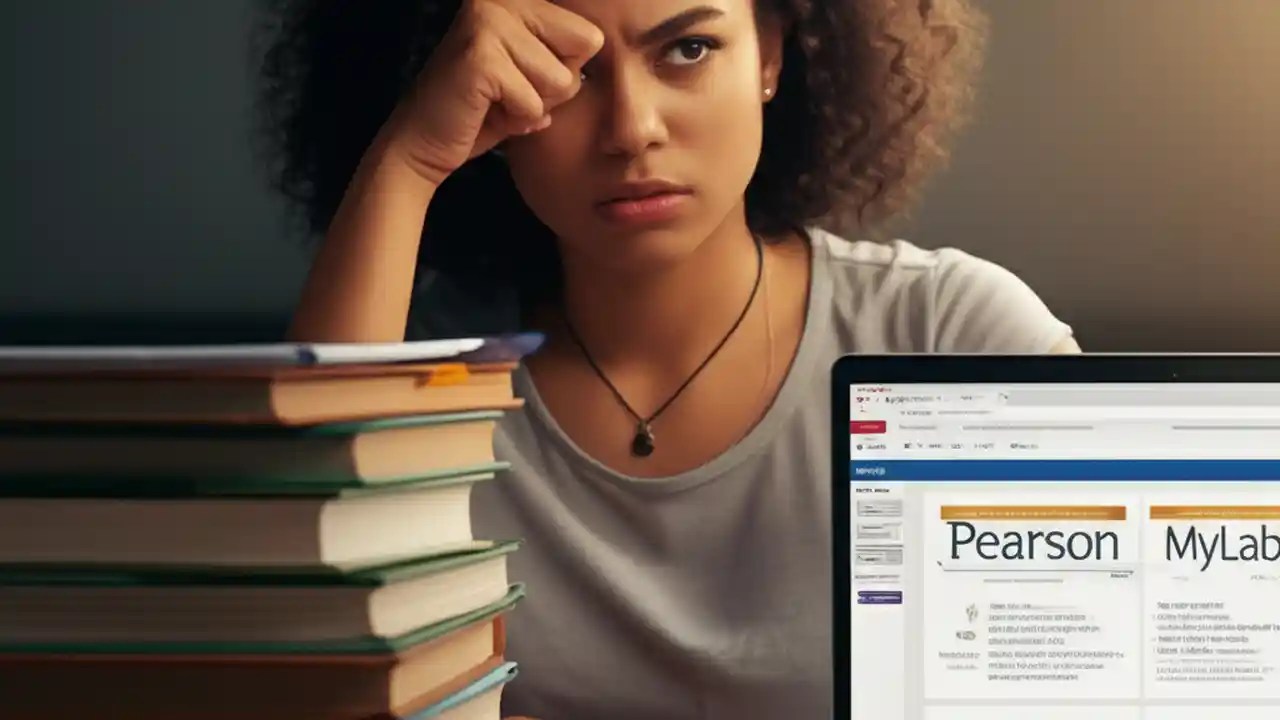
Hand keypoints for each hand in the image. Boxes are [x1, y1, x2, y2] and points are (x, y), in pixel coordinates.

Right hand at [385, 0, 603, 185]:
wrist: (424, 145)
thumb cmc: (483, 113)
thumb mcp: (532, 79)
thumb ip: (562, 60)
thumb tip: (603, 47)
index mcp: (517, 2)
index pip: (589, 37)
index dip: (565, 71)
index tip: (523, 79)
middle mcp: (501, 1)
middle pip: (582, 52)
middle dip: (554, 88)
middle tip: (509, 93)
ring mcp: (488, 22)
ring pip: (562, 81)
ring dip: (534, 105)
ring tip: (497, 102)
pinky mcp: (481, 56)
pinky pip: (536, 103)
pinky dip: (516, 120)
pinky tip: (486, 113)